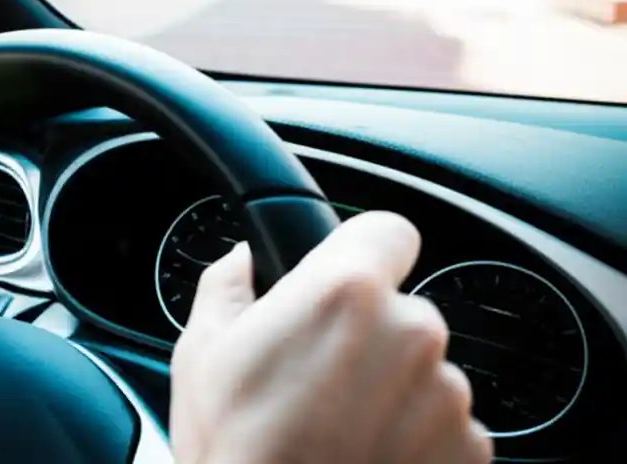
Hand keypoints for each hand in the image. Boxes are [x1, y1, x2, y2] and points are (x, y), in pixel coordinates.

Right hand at [169, 212, 492, 463]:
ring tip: (336, 427)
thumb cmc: (236, 450)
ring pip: (422, 370)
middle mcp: (411, 332)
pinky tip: (363, 454)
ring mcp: (447, 394)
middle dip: (367, 334)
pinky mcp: (469, 449)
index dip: (362, 251)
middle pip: (401, 308)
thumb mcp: (201, 353)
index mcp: (345, 291)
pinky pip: (445, 424)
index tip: (342, 277)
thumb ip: (226, 286)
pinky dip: (414, 436)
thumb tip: (239, 260)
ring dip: (391, 388)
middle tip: (315, 376)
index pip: (388, 229)